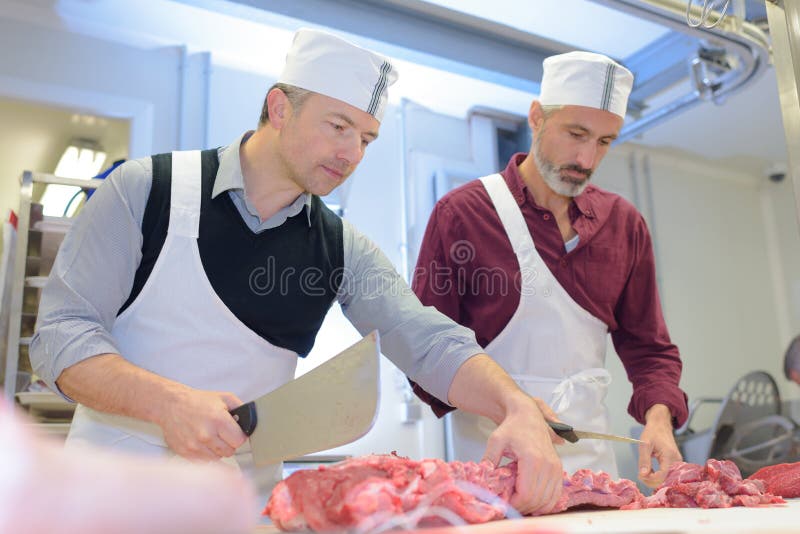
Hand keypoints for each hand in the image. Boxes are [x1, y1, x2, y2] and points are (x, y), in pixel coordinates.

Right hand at [156, 387, 246, 460]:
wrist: (171, 405)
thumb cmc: (197, 401)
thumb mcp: (224, 398)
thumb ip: (241, 409)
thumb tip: (251, 421)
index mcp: (218, 420)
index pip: (239, 441)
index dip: (239, 436)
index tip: (235, 433)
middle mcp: (206, 435)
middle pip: (230, 452)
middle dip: (229, 443)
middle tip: (222, 434)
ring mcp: (195, 446)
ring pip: (217, 458)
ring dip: (217, 450)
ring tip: (211, 436)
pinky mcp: (186, 453)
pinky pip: (204, 461)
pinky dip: (206, 454)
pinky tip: (202, 442)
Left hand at [482, 395, 563, 515]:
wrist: (528, 415)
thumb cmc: (512, 427)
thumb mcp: (496, 441)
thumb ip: (489, 459)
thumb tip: (484, 479)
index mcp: (532, 459)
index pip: (526, 494)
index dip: (514, 504)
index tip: (503, 503)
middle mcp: (548, 465)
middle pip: (536, 500)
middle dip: (522, 507)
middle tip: (509, 504)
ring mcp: (556, 468)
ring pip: (547, 501)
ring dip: (533, 507)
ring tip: (519, 501)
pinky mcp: (559, 469)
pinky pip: (556, 495)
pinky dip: (545, 502)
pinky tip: (533, 500)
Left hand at [638, 404, 681, 487]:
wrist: (661, 425)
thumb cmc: (652, 432)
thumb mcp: (644, 444)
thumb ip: (644, 460)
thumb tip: (643, 475)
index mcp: (670, 456)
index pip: (662, 475)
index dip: (650, 479)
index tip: (640, 476)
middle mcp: (677, 461)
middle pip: (665, 479)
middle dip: (651, 480)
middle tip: (640, 475)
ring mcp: (677, 463)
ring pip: (666, 478)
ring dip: (653, 478)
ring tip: (643, 472)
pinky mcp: (675, 464)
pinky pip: (667, 474)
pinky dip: (657, 475)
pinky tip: (649, 471)